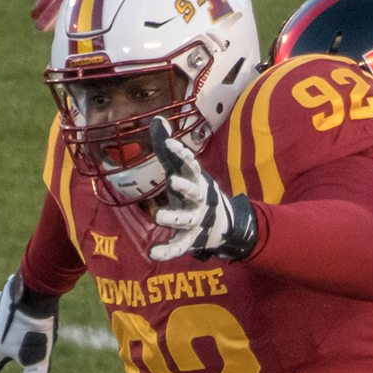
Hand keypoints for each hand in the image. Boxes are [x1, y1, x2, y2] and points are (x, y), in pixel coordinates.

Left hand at [148, 117, 256, 262]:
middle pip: (194, 192)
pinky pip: (179, 246)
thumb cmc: (193, 191)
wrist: (219, 224)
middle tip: (172, 181)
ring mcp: (196, 220)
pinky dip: (168, 251)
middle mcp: (199, 200)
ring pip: (186, 219)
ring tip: (157, 216)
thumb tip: (157, 119)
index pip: (191, 166)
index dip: (182, 155)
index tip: (170, 144)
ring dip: (173, 217)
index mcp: (196, 181)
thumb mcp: (182, 170)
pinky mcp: (190, 239)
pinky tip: (152, 253)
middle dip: (185, 187)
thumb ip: (167, 148)